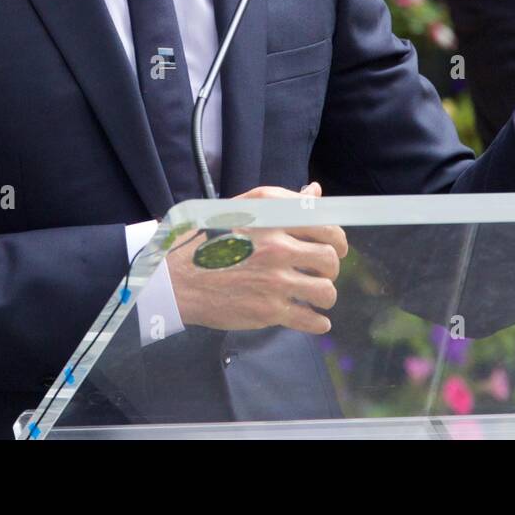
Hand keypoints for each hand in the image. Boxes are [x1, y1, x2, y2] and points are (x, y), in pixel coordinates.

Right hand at [166, 182, 348, 333]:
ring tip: (316, 296)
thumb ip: (283, 202)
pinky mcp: (268, 311)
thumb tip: (315, 192)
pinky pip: (309, 320)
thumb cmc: (208, 239)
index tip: (335, 247)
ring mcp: (274, 281)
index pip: (326, 226)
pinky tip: (316, 320)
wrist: (177, 277)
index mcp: (274, 219)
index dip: (337, 239)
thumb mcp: (244, 209)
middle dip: (330, 268)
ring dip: (325, 295)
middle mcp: (277, 248)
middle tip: (322, 272)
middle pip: (329, 260)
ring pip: (325, 291)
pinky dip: (318, 323)